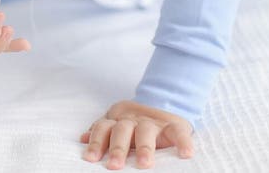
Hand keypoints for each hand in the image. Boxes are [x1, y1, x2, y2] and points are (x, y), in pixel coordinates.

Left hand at [79, 99, 193, 167]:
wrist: (164, 102)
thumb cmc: (136, 124)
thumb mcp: (118, 124)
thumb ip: (103, 132)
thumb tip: (82, 139)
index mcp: (119, 121)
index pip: (104, 128)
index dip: (97, 143)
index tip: (90, 159)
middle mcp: (134, 120)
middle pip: (123, 130)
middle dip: (118, 148)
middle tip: (114, 166)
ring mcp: (154, 122)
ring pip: (146, 131)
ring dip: (144, 147)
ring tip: (144, 163)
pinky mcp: (174, 125)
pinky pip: (179, 132)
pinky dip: (183, 142)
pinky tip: (186, 153)